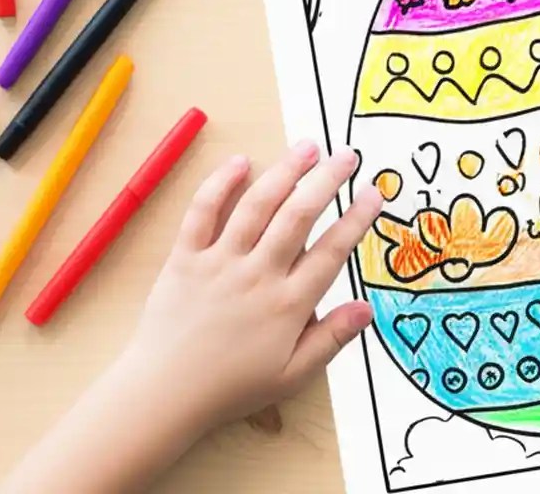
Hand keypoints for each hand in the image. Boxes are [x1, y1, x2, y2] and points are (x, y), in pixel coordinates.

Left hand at [118, 141, 383, 431]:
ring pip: (257, 205)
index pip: (332, 251)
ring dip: (285, 171)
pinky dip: (220, 184)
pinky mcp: (186, 258)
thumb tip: (367, 308)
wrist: (166, 392)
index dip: (356, 219)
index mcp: (288, 305)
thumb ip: (332, 339)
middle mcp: (257, 275)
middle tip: (347, 156)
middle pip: (299, 216)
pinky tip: (240, 162)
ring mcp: (220, 262)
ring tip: (307, 147)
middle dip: (327, 180)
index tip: (373, 194)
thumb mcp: (292, 375)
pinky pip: (203, 212)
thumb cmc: (231, 388)